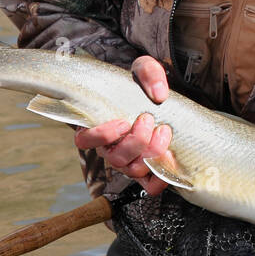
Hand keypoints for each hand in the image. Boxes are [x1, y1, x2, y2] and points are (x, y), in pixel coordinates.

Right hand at [74, 56, 171, 193]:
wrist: (158, 99)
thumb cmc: (141, 85)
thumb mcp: (144, 68)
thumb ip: (149, 73)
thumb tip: (159, 94)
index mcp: (98, 125)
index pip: (84, 141)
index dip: (101, 136)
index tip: (122, 121)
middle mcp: (110, 147)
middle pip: (116, 158)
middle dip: (136, 141)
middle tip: (148, 119)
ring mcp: (129, 160)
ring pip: (133, 170)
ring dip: (150, 152)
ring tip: (164, 130)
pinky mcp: (148, 169)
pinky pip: (150, 187)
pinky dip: (160, 178)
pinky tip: (169, 159)